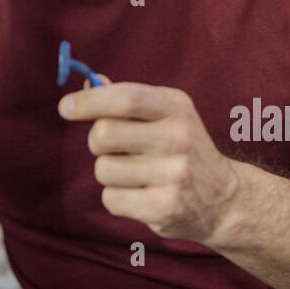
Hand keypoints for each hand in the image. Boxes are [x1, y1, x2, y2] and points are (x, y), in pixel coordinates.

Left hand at [58, 74, 241, 246]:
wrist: (223, 199)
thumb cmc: (182, 149)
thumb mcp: (167, 114)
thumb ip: (129, 99)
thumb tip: (90, 81)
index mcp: (176, 107)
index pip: (127, 98)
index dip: (90, 101)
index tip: (66, 107)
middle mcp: (178, 138)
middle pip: (104, 134)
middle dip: (96, 141)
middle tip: (112, 148)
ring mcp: (174, 174)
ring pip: (103, 169)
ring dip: (109, 172)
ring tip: (135, 174)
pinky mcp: (165, 207)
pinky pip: (111, 198)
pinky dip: (117, 198)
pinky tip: (140, 194)